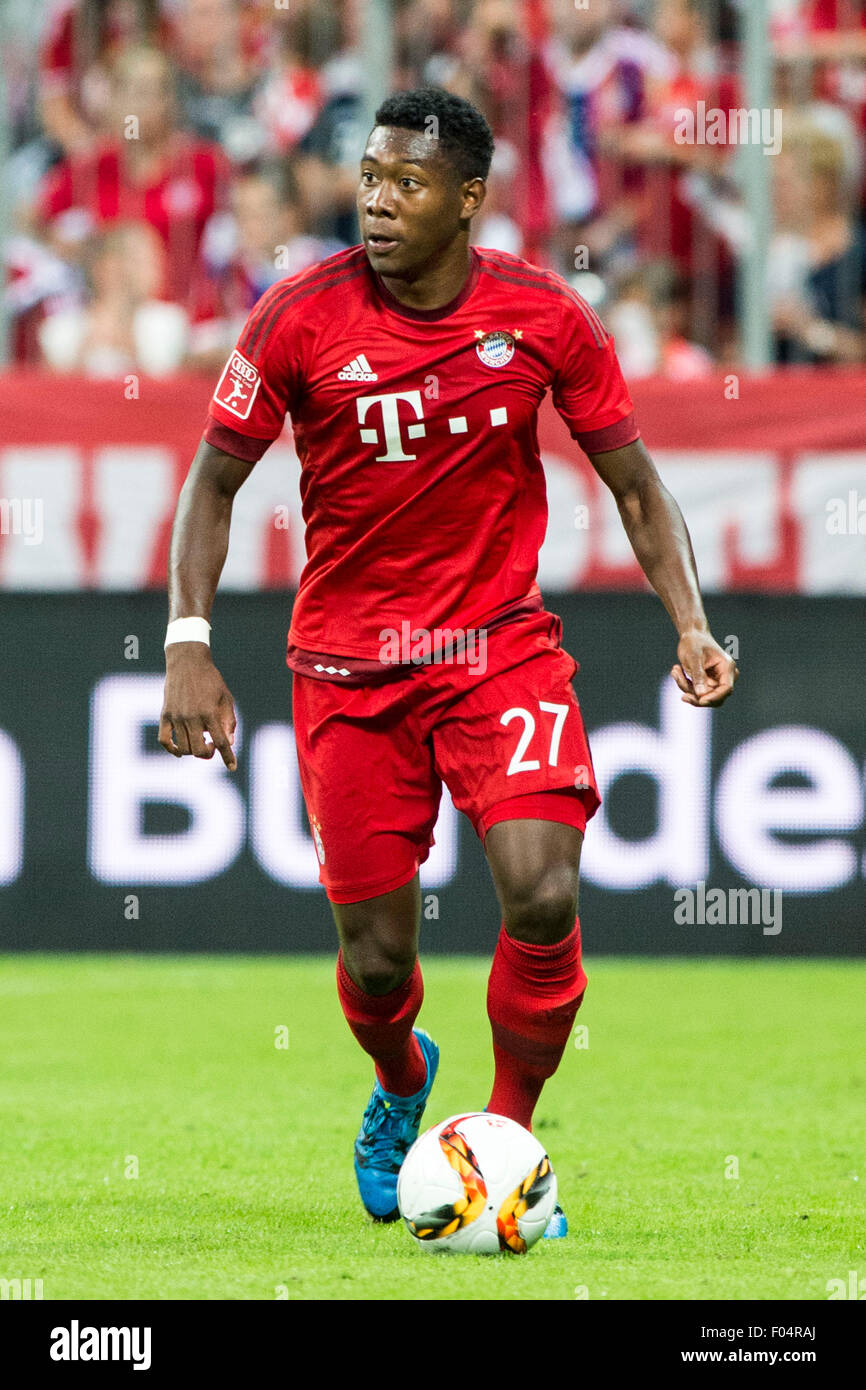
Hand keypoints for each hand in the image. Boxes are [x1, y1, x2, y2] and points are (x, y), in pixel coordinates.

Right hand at [159, 645, 237, 768]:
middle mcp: (192, 717)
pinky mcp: (165, 715)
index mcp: (209, 712)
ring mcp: (176, 717)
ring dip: (193, 751)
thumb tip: (230, 742)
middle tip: (211, 746)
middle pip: (199, 750)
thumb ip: (229, 720)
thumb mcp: (226, 697)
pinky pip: (164, 740)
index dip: (228, 757)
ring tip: (199, 742)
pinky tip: (180, 751)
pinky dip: (171, 750)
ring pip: (183, 748)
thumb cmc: (211, 679)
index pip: (221, 742)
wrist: (187, 662)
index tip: (232, 767)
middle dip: (208, 754)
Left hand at [671, 629, 738, 707]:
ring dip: (686, 687)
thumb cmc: (694, 642)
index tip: (700, 700)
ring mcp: (717, 681)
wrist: (691, 636)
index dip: (714, 697)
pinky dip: (684, 684)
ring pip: (703, 697)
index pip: (726, 688)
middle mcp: (725, 676)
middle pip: (716, 698)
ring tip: (675, 670)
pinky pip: (695, 692)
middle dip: (696, 696)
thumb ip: (698, 675)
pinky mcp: (707, 684)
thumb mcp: (694, 657)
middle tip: (682, 695)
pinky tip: (676, 671)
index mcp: (727, 667)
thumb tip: (701, 695)